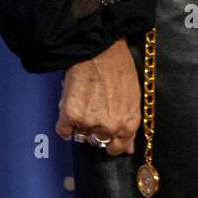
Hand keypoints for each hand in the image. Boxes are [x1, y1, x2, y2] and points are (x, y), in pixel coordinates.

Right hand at [55, 37, 141, 156]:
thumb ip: (129, 123)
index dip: (111, 143)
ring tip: (83, 103)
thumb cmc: (119, 67)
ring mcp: (89, 123)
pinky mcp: (70, 116)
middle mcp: (109, 127)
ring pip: (80, 135)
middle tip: (94, 109)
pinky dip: (64, 123)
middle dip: (95, 128)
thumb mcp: (133, 97)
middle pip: (97, 141)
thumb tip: (128, 148)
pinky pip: (63, 131)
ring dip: (80, 124)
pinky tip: (70, 108)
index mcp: (128, 123)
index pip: (118, 148)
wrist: (99, 48)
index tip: (106, 138)